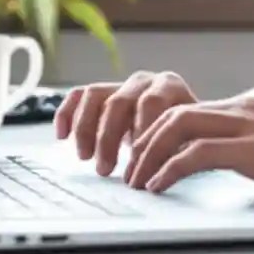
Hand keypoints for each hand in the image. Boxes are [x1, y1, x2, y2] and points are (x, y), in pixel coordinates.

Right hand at [54, 70, 197, 176]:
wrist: (183, 127)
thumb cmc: (187, 138)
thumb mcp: (190, 141)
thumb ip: (179, 150)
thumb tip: (163, 172)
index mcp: (170, 87)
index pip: (151, 104)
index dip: (141, 134)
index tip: (135, 165)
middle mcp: (145, 81)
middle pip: (119, 102)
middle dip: (109, 138)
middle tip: (105, 170)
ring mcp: (122, 84)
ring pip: (95, 96)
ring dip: (86, 128)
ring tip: (85, 158)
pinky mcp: (102, 92)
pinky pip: (78, 95)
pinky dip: (67, 113)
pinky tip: (62, 136)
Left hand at [124, 94, 253, 212]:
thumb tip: (247, 177)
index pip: (194, 109)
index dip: (162, 133)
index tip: (146, 157)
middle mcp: (248, 109)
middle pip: (175, 112)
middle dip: (144, 140)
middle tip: (128, 168)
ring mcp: (250, 125)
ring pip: (177, 125)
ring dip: (148, 153)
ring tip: (136, 180)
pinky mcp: (253, 149)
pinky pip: (194, 152)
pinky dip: (168, 168)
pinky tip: (159, 185)